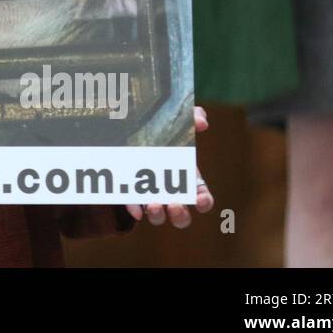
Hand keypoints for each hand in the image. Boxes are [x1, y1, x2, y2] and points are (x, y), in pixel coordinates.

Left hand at [127, 105, 213, 227]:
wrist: (128, 126)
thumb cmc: (160, 126)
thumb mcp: (177, 119)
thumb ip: (193, 116)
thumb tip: (202, 122)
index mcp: (187, 178)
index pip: (202, 198)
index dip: (204, 202)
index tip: (199, 199)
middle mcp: (170, 192)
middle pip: (182, 216)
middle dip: (180, 215)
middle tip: (174, 204)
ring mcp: (150, 194)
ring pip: (158, 216)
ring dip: (158, 215)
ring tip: (153, 204)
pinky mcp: (129, 192)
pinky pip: (132, 207)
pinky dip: (134, 210)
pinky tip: (135, 209)